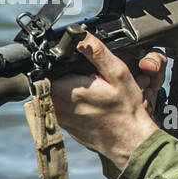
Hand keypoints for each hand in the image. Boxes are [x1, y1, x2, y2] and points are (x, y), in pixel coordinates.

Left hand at [50, 35, 165, 171]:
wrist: (130, 143)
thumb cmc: (126, 111)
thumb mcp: (118, 74)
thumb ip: (97, 51)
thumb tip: (80, 35)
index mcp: (64, 89)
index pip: (47, 66)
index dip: (61, 61)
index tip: (78, 66)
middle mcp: (56, 105)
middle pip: (50, 78)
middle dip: (66, 74)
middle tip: (89, 79)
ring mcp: (58, 118)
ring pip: (54, 93)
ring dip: (68, 88)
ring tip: (91, 92)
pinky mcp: (63, 126)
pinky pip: (59, 106)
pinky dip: (72, 102)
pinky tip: (90, 104)